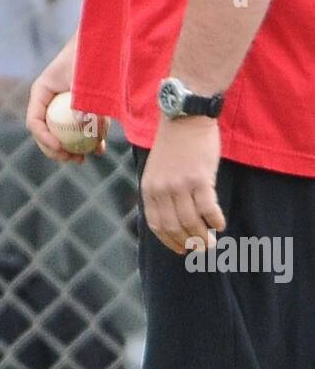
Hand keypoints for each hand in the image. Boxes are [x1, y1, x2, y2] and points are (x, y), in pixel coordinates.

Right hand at [26, 36, 107, 163]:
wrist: (106, 40)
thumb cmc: (91, 54)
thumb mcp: (84, 77)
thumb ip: (81, 99)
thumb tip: (78, 125)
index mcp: (41, 92)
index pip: (35, 122)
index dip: (44, 139)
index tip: (61, 148)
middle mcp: (49, 101)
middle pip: (46, 133)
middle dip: (57, 151)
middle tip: (72, 158)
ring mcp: (65, 106)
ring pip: (63, 135)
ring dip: (72, 150)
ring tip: (84, 158)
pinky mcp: (81, 108)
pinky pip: (80, 129)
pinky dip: (89, 140)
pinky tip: (100, 149)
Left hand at [140, 116, 224, 254]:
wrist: (185, 118)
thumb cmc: (174, 145)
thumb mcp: (156, 171)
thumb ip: (160, 193)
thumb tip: (171, 221)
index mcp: (149, 190)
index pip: (157, 225)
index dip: (170, 241)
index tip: (181, 249)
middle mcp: (162, 190)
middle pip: (175, 227)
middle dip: (189, 242)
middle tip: (202, 249)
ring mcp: (180, 185)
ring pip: (191, 221)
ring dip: (203, 236)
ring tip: (211, 242)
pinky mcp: (200, 179)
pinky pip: (208, 208)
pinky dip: (214, 220)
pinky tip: (219, 224)